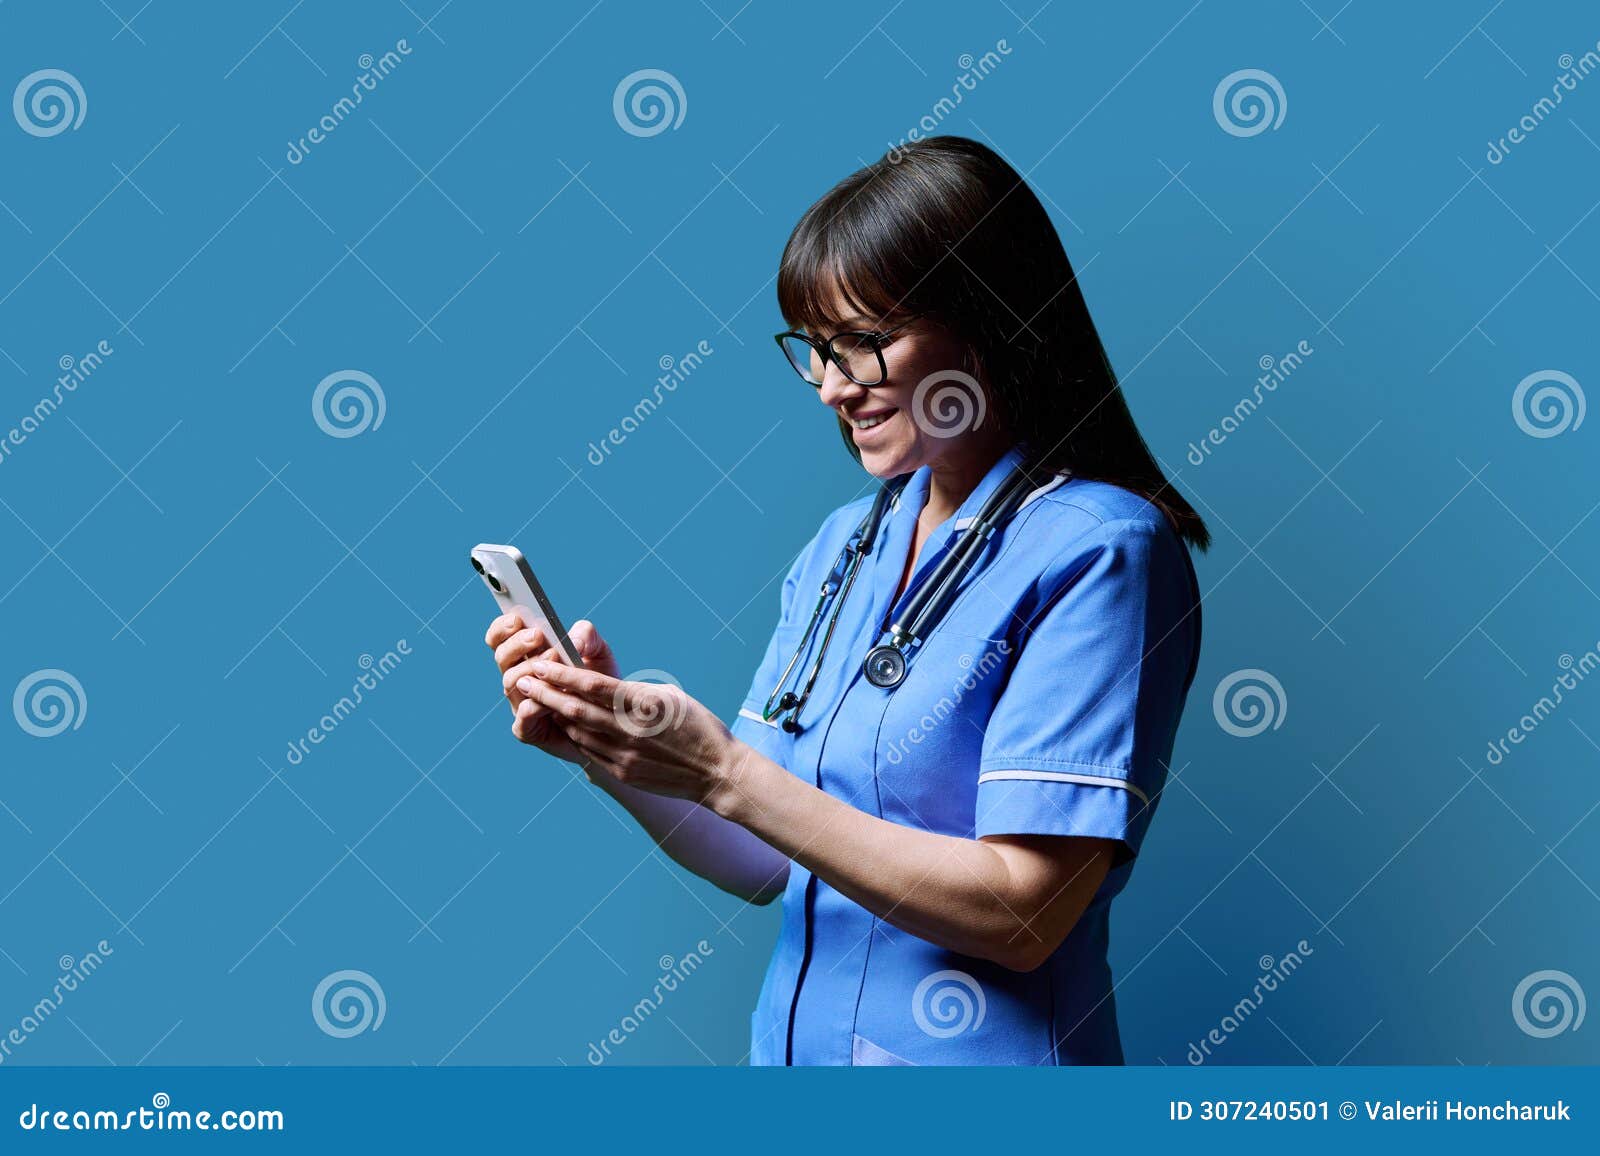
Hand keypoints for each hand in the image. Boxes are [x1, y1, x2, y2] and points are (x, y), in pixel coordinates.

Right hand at [485, 611, 618, 760]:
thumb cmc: (600, 682)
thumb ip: (586, 635)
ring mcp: (521, 704)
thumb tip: (571, 641)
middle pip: (501, 657)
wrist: (612, 721)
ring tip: (554, 661)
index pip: (500, 638)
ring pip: (510, 683)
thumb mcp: (599, 651)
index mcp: (528, 656)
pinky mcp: (529, 730)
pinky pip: (521, 719)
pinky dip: (535, 705)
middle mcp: (520, 678)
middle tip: (538, 636)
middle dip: (517, 644)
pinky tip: (554, 697)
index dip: (502, 627)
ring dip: (529, 669)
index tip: (517, 618)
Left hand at [515, 660, 743, 806]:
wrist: (716, 771)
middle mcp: (629, 730)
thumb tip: (604, 686)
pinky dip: (574, 735)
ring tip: (538, 700)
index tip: (541, 664)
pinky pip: (589, 751)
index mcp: (643, 703)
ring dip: (555, 715)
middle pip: (575, 709)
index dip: (561, 674)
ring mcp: (624, 754)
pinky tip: (565, 725)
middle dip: (545, 693)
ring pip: (578, 731)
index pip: (591, 685)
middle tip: (523, 681)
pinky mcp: (622, 772)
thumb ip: (633, 691)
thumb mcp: (668, 695)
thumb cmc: (697, 725)